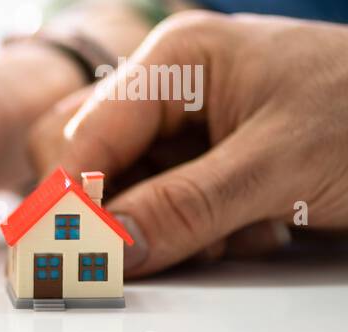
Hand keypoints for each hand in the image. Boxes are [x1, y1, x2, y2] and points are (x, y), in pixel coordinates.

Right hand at [30, 12, 347, 276]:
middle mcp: (172, 87)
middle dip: (119, 214)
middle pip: (88, 162)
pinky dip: (201, 234)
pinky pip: (169, 207)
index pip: (84, 134)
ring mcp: (191, 125)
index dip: (70, 198)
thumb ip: (185, 207)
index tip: (67, 256)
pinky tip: (257, 229)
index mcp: (178, 59)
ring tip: (240, 232)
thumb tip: (107, 246)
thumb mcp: (281, 167)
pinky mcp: (212, 161)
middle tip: (146, 252)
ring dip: (169, 229)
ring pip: (128, 193)